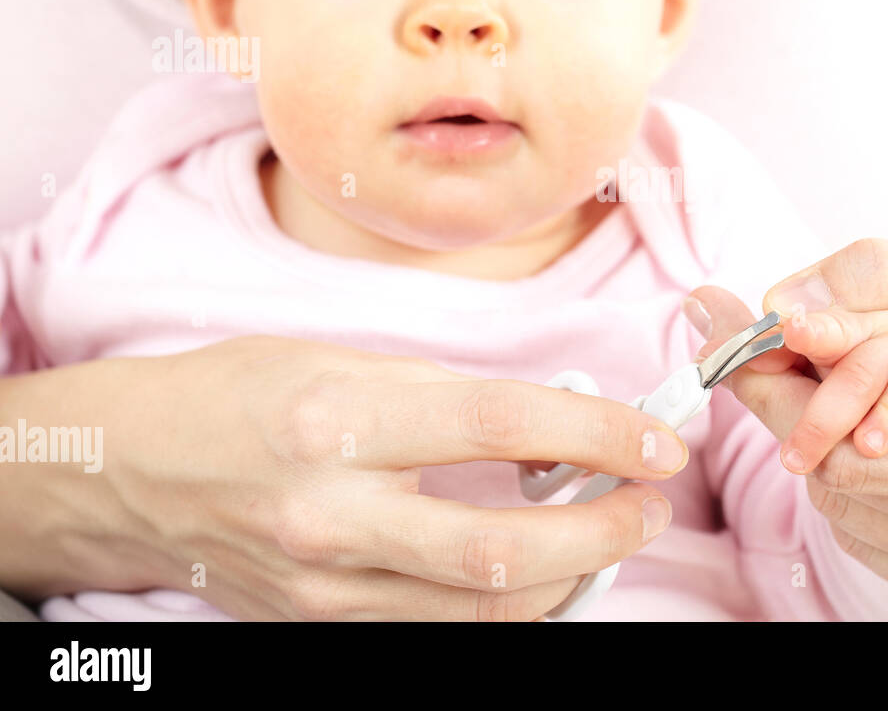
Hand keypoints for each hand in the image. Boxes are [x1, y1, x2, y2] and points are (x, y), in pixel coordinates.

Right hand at [0, 336, 685, 619]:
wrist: (129, 471)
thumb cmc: (237, 394)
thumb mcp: (342, 358)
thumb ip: (448, 394)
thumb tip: (550, 423)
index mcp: (338, 420)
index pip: (501, 425)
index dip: (598, 432)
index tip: (657, 437)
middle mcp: (331, 514)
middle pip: (502, 552)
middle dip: (602, 532)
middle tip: (651, 502)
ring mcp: (326, 586)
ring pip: (482, 612)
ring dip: (570, 575)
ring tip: (608, 530)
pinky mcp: (323, 624)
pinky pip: (441, 629)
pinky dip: (509, 603)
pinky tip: (541, 565)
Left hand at [687, 238, 887, 618]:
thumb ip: (885, 279)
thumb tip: (777, 305)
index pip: (851, 449)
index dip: (779, 388)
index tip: (723, 323)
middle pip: (834, 478)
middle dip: (796, 399)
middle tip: (782, 330)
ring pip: (840, 504)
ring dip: (827, 431)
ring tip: (880, 375)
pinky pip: (865, 527)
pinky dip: (853, 465)